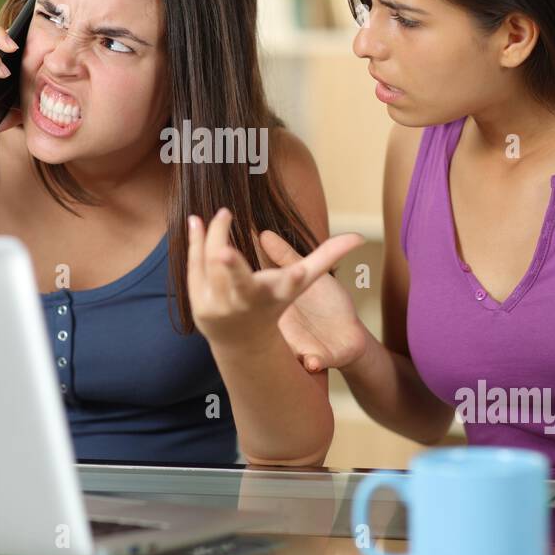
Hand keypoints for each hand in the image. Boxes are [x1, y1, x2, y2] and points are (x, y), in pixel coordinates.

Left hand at [186, 208, 364, 352]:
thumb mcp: (302, 283)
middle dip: (231, 269)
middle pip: (239, 283)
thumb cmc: (275, 301)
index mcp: (275, 296)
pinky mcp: (199, 303)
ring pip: (211, 267)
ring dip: (212, 238)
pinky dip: (195, 243)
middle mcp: (247, 304)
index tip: (294, 274)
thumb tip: (360, 236)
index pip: (287, 287)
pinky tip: (197, 221)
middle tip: (224, 252)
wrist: (242, 340)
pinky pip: (194, 267)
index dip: (292, 280)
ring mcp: (220, 307)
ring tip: (221, 214)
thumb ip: (328, 257)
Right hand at [258, 229, 369, 372]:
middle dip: (255, 312)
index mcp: (275, 303)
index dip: (247, 289)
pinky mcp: (316, 357)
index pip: (256, 295)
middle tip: (248, 306)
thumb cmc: (325, 303)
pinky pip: (311, 362)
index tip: (232, 268)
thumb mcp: (309, 276)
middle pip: (263, 322)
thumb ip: (287, 258)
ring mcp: (297, 344)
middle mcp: (280, 326)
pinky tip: (312, 362)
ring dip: (288, 346)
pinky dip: (312, 361)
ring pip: (285, 348)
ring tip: (292, 347)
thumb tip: (263, 233)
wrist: (349, 335)